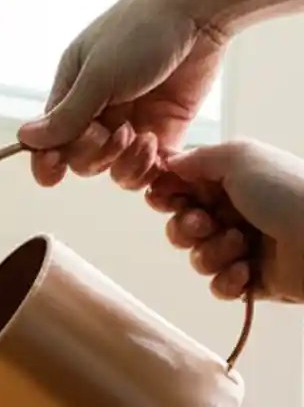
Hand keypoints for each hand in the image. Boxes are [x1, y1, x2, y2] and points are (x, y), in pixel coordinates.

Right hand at [18, 0, 225, 188]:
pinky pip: (151, 165)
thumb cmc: (140, 31)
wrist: (199, 11)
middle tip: (118, 133)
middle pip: (81, 158)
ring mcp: (132, 119)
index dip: (47, 158)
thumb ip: (67, 114)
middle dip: (95, 155)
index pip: (49, 136)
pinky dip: (152, 167)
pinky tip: (159, 148)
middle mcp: (98, 109)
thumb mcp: (99, 75)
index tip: (52, 174)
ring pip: (116, 167)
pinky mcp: (166, 127)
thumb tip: (24, 139)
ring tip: (145, 139)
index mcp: (72, 89)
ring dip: (127, 163)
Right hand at [153, 140, 303, 301]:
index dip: (168, 195)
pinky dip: (227, 281)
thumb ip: (197, 158)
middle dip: (185, 227)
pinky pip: (220, 287)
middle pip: (183, 225)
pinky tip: (246, 272)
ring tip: (239, 245)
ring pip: (198, 257)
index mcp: (232, 182)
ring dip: (210, 252)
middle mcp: (235, 214)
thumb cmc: (283, 191)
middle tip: (203, 224)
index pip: (184, 189)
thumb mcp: (240, 157)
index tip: (161, 199)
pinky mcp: (254, 282)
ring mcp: (245, 250)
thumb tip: (169, 165)